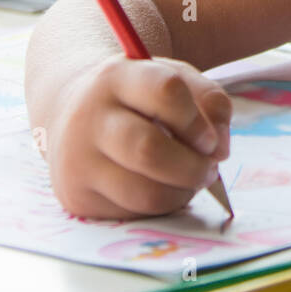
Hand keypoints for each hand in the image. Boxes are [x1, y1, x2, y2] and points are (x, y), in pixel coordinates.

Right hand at [43, 56, 231, 217]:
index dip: (198, 120)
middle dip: (193, 167)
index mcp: (116, 78)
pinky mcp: (77, 198)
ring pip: (145, 193)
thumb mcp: (172, 79)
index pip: (166, 91)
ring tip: (188, 180)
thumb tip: (219, 148)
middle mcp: (89, 118)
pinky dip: (161, 206)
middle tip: (208, 168)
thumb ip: (208, 100)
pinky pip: (134, 214)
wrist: (71, 114)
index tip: (210, 138)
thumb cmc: (135, 97)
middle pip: (149, 150)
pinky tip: (161, 188)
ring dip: (182, 192)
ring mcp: (77, 162)